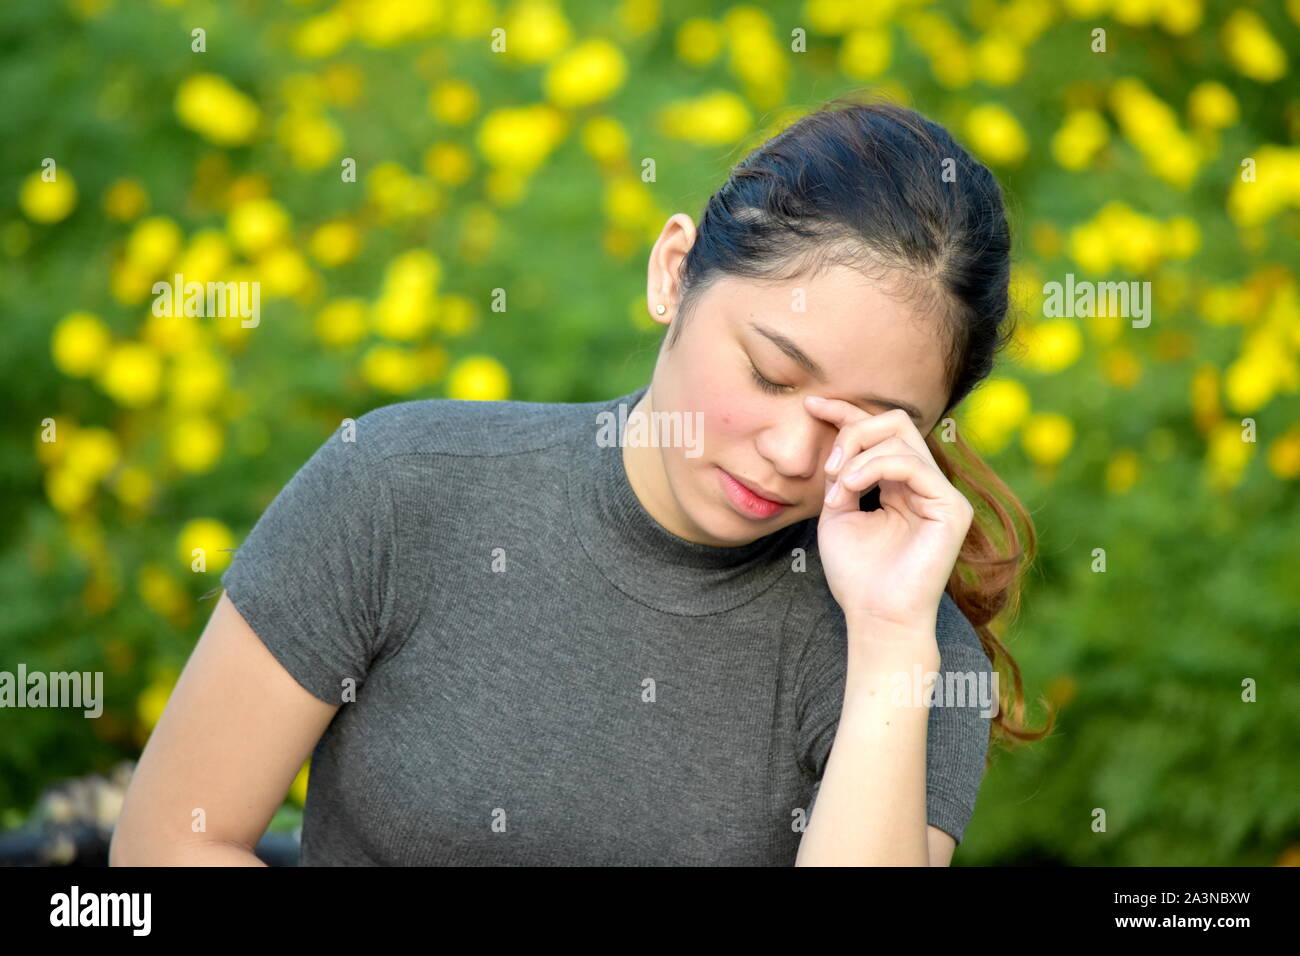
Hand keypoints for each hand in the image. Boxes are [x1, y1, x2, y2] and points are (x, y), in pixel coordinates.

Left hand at [803, 395, 974, 633]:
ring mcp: (941, 494)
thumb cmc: (856, 573)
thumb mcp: (837, 511)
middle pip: (895, 422)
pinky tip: (850, 489)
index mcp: (899, 484)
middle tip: (828, 467)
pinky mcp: (950, 508)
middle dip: (853, 431)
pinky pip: (911, 464)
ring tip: (837, 489)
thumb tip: (838, 435)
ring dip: (857, 457)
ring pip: (900, 437)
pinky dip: (873, 469)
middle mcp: (924, 483)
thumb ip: (841, 472)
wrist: (874, 616)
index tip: (810, 405)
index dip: (846, 412)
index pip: (880, 431)